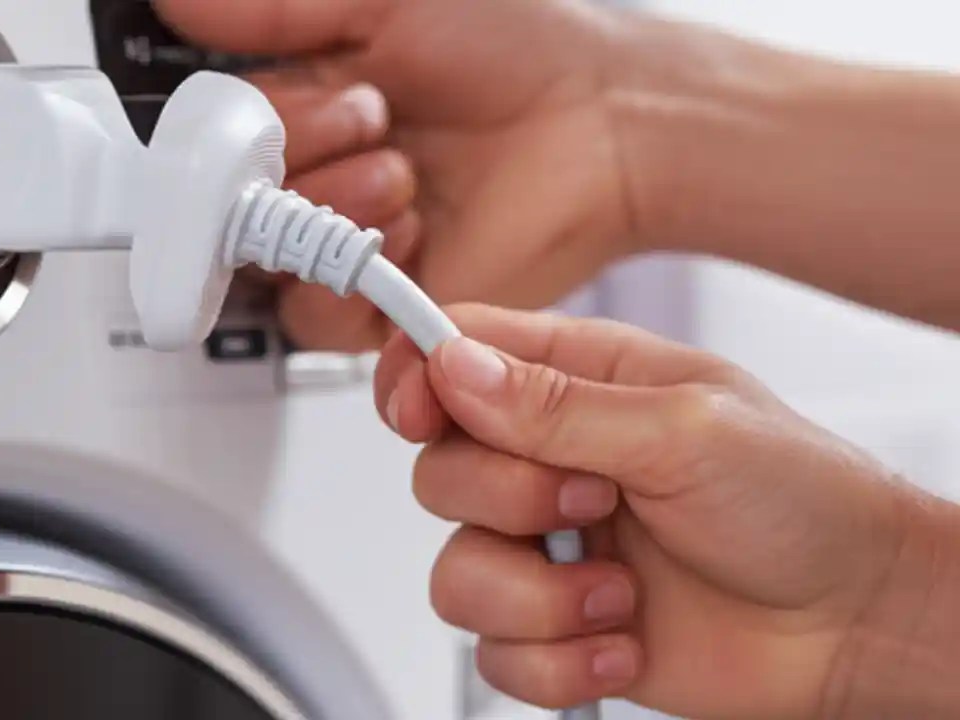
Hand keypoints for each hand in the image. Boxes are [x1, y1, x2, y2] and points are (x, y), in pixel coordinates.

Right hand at [156, 0, 645, 349]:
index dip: (243, 125)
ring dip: (335, 208)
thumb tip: (175, 3)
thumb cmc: (522, 51)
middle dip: (300, 154)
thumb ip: (274, 10)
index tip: (279, 102)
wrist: (604, 124)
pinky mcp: (381, 310)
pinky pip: (318, 318)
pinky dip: (359, 273)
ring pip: (270, 260)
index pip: (218, 135)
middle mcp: (319, 179)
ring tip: (403, 170)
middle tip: (368, 118)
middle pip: (234, 199)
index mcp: (306, 107)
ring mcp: (348, 246)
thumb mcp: (384, 0)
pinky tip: (413, 226)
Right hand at [373, 304, 958, 717]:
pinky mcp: (558, 624)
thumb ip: (558, 405)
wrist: (857, 624)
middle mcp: (552, 462)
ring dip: (535, 595)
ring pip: (454, 572)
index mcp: (582, 382)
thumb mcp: (686, 428)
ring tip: (618, 591)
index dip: (417, 374)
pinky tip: (624, 637)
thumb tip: (455, 367)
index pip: (457, 353)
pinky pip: (495, 651)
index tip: (417, 409)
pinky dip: (557, 659)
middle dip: (505, 499)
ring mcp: (550, 548)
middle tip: (591, 502)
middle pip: (438, 469)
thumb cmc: (805, 502)